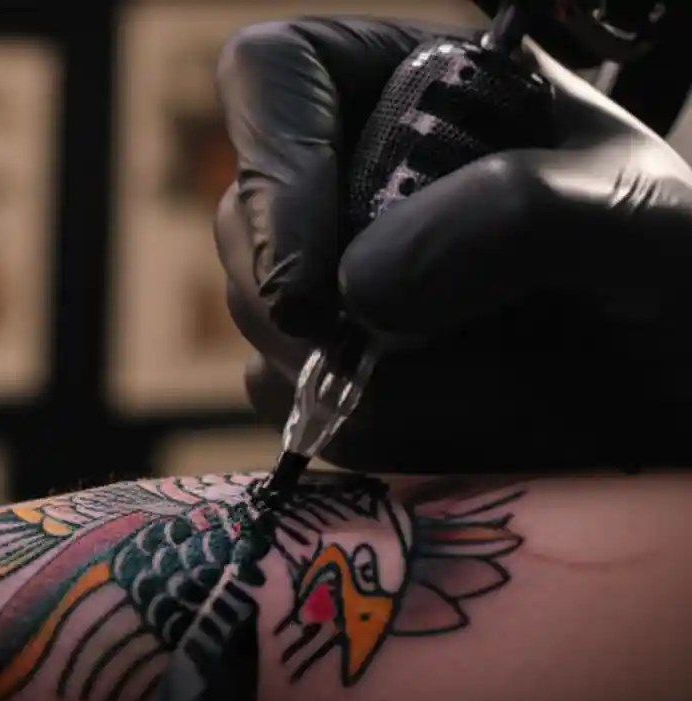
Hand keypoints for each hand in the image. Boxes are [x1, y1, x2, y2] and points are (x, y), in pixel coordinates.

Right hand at [215, 16, 691, 472]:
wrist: (687, 384)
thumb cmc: (679, 272)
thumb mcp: (633, 215)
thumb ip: (517, 217)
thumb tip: (362, 290)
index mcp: (414, 90)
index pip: (273, 78)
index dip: (269, 166)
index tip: (311, 284)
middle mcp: (354, 177)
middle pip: (244, 220)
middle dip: (314, 307)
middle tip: (393, 356)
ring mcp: (337, 277)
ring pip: (264, 329)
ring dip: (367, 383)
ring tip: (498, 384)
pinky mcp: (337, 367)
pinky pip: (297, 405)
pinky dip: (375, 431)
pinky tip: (467, 419)